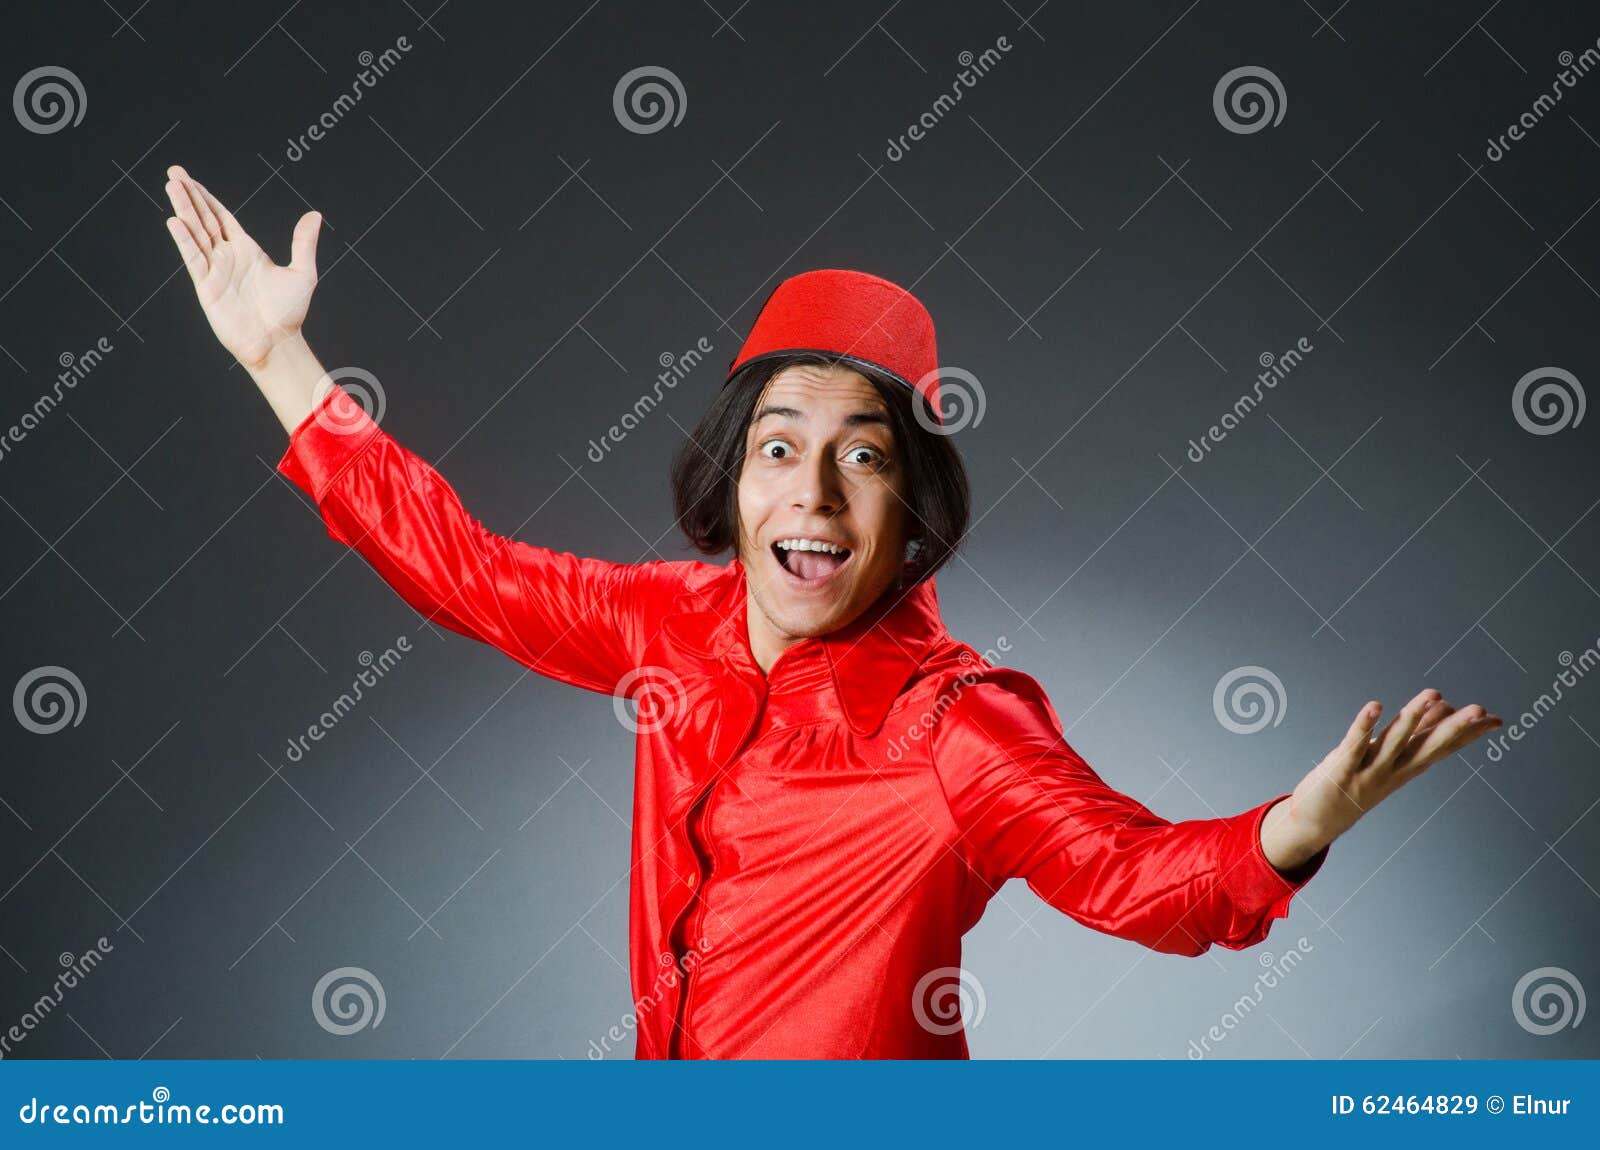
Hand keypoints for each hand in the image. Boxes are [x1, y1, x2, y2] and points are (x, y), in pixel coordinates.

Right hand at [162, 164, 322, 370]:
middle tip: (173, 172)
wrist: (278, 343)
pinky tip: (175, 221)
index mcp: (246, 250)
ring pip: (195, 233)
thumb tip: (314, 214)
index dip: (206, 197)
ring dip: (184, 210)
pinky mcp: (207, 287)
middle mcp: (227, 257)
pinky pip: (194, 259)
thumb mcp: (303, 273)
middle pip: (204, 219)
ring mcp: (215, 270)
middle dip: (189, 196)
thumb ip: (303, 243)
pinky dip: (184, 240)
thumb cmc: (290, 313)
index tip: (191, 179)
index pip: (221, 217)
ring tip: (172, 186)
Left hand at [1260, 688, 1502, 870]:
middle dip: (1454, 727)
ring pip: (1395, 741)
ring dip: (1413, 717)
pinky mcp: (1341, 770)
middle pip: (1427, 747)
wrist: (1317, 823)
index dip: (1468, 734)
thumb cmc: (1356, 783)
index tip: (1496, 719)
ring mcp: (1368, 772)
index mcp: (1405, 769)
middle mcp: (1393, 771)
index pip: (1442, 748)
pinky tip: (1375, 705)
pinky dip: (1365, 726)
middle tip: (1481, 709)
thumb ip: (1414, 736)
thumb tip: (1441, 708)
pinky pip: (1355, 745)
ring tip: (1433, 693)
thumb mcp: (1389, 760)